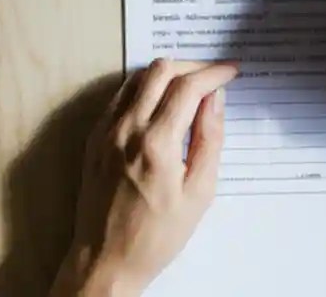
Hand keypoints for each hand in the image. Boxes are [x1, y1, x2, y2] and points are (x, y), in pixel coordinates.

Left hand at [52, 59, 237, 296]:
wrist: (105, 259)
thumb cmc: (157, 235)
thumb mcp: (199, 193)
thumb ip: (209, 140)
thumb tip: (215, 100)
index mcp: (157, 144)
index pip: (188, 87)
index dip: (214, 73)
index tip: (231, 71)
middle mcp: (127, 129)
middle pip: (161, 70)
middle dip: (192, 66)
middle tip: (213, 77)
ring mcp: (106, 131)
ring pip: (138, 77)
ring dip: (167, 73)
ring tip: (189, 86)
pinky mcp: (94, 138)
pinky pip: (120, 97)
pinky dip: (144, 88)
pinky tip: (160, 103)